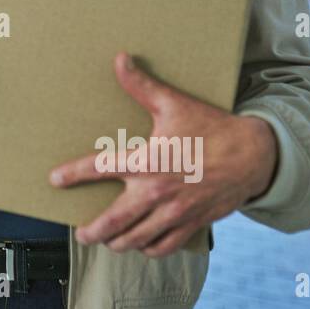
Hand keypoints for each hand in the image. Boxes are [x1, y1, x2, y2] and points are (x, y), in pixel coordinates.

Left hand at [48, 52, 277, 256]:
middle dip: (93, 231)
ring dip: (118, 242)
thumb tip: (119, 59)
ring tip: (107, 241)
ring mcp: (175, 212)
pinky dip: (149, 249)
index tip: (55, 180)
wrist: (254, 155)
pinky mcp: (191, 223)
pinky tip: (142, 244)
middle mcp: (157, 191)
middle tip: (81, 233)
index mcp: (148, 161)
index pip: (100, 168)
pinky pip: (165, 246)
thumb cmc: (212, 128)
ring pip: (137, 239)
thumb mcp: (174, 104)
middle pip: (114, 221)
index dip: (73, 174)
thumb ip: (142, 85)